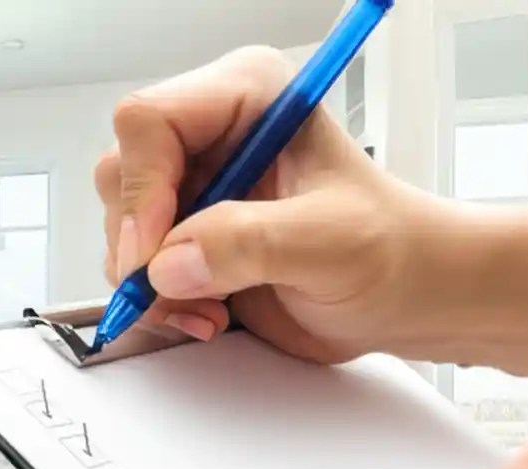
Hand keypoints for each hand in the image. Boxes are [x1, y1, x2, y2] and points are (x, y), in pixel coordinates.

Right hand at [96, 46, 448, 362]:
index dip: (143, 189)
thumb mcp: (331, 243)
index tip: (158, 252)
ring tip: (211, 308)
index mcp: (247, 98)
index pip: (149, 121)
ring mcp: (193, 186)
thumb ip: (250, 243)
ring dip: (151, 283)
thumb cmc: (393, 252)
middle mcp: (209, 135)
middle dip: (143, 246)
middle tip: (184, 291)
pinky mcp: (186, 235)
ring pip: (120, 227)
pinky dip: (157, 300)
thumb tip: (168, 262)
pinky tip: (206, 312)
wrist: (407, 298)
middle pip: (122, 177)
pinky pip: (134, 264)